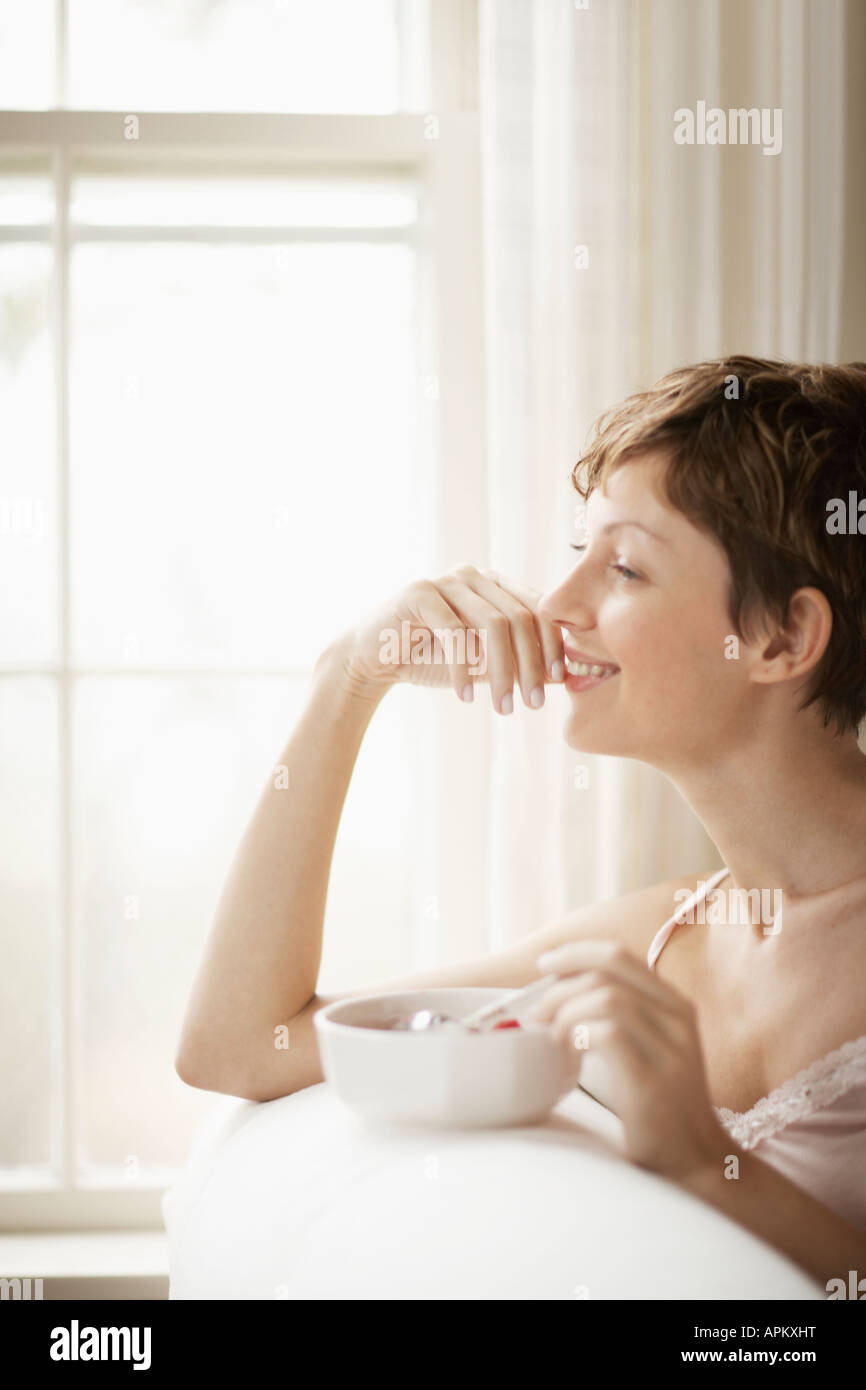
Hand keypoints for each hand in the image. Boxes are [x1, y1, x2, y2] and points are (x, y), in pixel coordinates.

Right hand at [329, 565, 565, 711]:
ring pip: (493, 624)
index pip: (537, 608)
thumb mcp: (482, 664)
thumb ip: (518, 663)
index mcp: (495, 586)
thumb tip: (566, 675)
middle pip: (520, 617)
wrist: (373, 658)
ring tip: (502, 707)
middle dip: (530, 665)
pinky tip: (464, 696)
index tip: (558, 680)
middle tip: (531, 703)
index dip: (552, 643)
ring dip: (501, 671)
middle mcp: (475, 577)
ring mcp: (446, 581)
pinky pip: (454, 631)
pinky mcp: (420, 593)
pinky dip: (463, 667)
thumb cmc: (431, 659)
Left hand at [527, 941, 729, 1178]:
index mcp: (674, 1004)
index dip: (575, 953)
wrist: (696, 1158)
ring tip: (554, 1037)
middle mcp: (678, 1017)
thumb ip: (620, 1017)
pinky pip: (610, 1034)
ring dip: (567, 1012)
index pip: (619, 955)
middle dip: (561, 986)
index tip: (544, 965)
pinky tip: (568, 1052)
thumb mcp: (648, 1047)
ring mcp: (671, 1047)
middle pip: (608, 971)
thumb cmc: (659, 1104)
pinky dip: (578, 1034)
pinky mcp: (655, 1079)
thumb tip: (558, 992)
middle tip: (537, 1011)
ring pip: (607, 998)